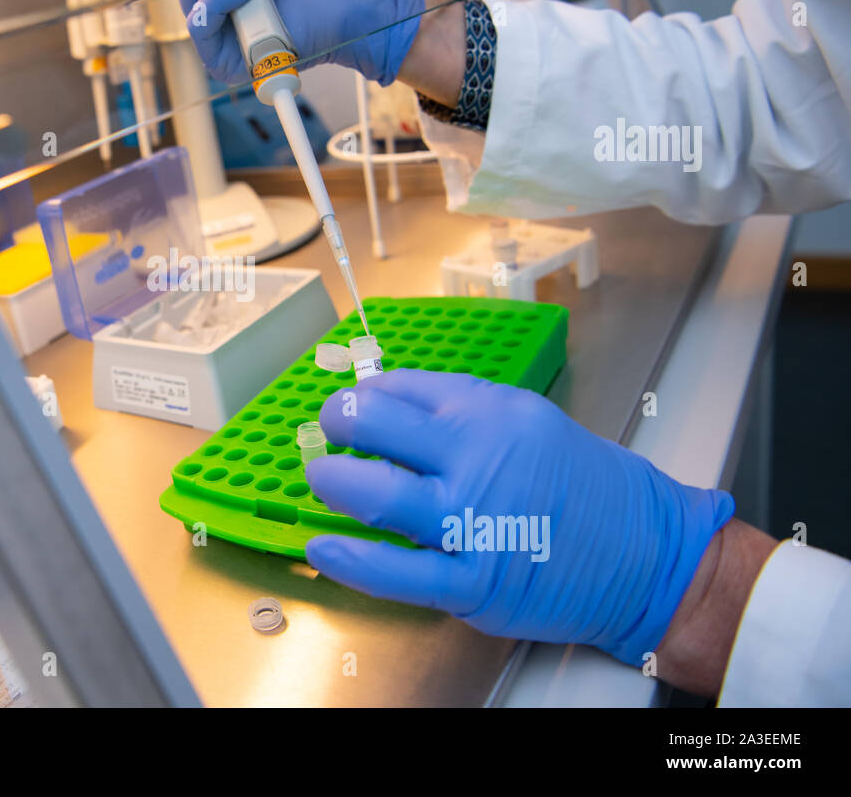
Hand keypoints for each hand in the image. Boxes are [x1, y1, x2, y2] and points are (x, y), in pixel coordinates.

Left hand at [304, 370, 733, 665]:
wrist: (649, 552)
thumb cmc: (584, 485)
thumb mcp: (528, 419)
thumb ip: (460, 409)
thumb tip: (385, 399)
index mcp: (491, 412)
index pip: (399, 388)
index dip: (361, 396)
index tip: (349, 407)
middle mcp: (480, 459)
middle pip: (375, 428)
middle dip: (336, 425)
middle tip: (328, 434)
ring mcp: (476, 522)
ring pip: (378, 495)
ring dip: (334, 483)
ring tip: (323, 480)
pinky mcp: (476, 582)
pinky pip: (398, 572)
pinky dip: (351, 560)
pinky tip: (323, 548)